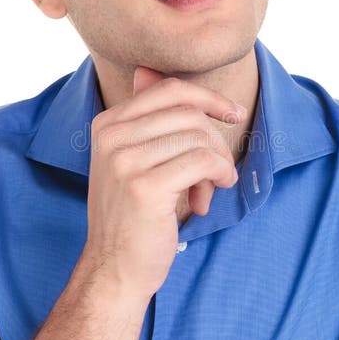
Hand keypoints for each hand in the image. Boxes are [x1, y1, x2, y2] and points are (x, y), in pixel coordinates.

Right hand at [82, 67, 244, 300]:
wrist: (115, 270)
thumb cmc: (133, 217)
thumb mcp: (133, 160)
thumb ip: (146, 119)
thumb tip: (147, 69)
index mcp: (107, 124)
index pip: (168, 89)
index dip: (208, 97)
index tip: (232, 114)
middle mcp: (111, 136)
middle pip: (189, 114)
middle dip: (214, 142)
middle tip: (214, 175)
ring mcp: (124, 160)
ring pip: (199, 138)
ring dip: (216, 165)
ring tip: (207, 192)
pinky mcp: (145, 186)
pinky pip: (203, 162)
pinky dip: (218, 177)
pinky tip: (207, 199)